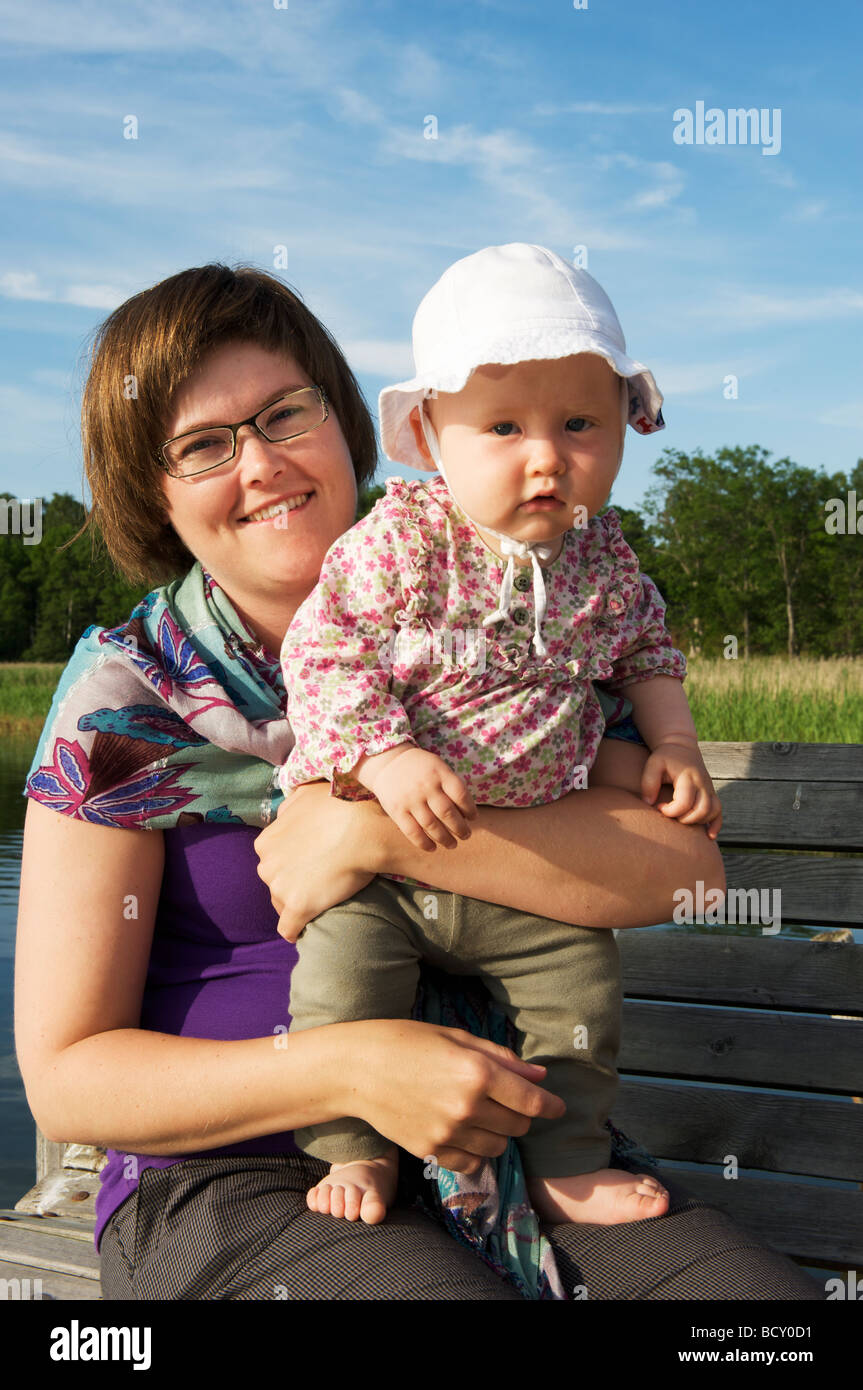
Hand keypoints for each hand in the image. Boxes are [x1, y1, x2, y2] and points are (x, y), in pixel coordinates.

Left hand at [254, 783, 378, 941]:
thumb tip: (283, 815)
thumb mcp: (306, 795)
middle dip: (292, 884)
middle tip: (319, 881)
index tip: (310, 864)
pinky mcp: (298, 908)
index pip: (272, 861)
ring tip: (319, 901)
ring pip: (282, 905)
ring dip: (297, 904)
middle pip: (275, 883)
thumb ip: (289, 807)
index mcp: (266, 842)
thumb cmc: (341, 807)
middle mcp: (266, 865)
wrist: (364, 831)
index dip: (292, 864)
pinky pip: (288, 929)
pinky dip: (296, 930)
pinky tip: (306, 929)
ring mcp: (281, 888)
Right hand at [348, 1018, 564, 1173]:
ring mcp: (448, 1133)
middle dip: (522, 1114)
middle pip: (519, 1125)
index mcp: (477, 1072)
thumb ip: (501, 1059)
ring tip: (483, 1113)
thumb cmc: (405, 1041)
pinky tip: (465, 1131)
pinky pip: (472, 1162)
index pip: (531, 1100)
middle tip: (508, 1100)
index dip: (551, 1105)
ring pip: (499, 1146)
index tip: (557, 1106)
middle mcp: (466, 1106)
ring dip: (500, 1133)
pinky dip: (477, 1150)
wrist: (356, 1068)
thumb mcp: (456, 1037)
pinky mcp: (430, 1151)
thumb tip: (539, 1076)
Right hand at [358, 745, 477, 851]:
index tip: (473, 818)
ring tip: (453, 844)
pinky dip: (424, 843)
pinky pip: (412, 831)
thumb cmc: (421, 768)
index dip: (470, 809)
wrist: (388, 762)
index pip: (460, 794)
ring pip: (431, 825)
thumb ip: (451, 785)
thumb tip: (466, 814)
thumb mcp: (438, 767)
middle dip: (460, 828)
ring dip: (445, 839)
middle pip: (447, 812)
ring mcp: (410, 799)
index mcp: (439, 773)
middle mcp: (425, 786)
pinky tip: (433, 847)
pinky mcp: (396, 810)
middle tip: (466, 835)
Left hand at [640, 741, 722, 838]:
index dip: (670, 811)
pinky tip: (710, 836)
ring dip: (698, 822)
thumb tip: (649, 803)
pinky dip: (716, 825)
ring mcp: (709, 789)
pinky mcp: (711, 793)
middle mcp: (702, 784)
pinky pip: (719, 811)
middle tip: (671, 815)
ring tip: (682, 819)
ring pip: (712, 812)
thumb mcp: (653, 764)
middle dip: (685, 820)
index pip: (684, 803)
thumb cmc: (665, 757)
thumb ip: (648, 782)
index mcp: (688, 777)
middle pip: (701, 810)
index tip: (659, 807)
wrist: (681, 747)